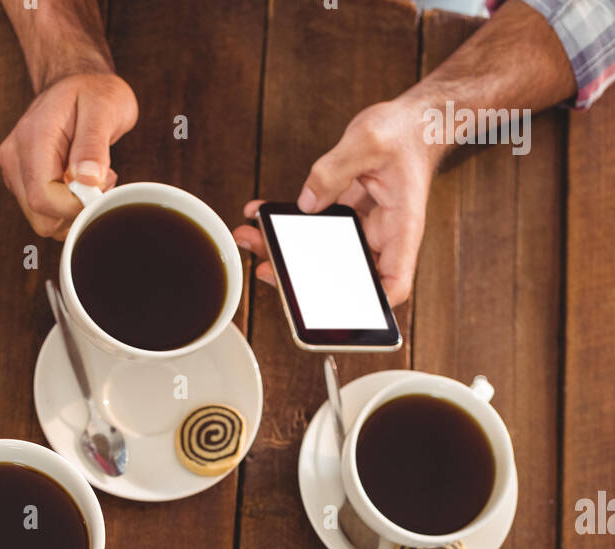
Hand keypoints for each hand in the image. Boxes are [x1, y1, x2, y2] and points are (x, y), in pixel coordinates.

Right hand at [0, 72, 137, 238]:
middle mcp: (14, 159)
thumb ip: (94, 144)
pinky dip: (67, 209)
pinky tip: (78, 183)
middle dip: (76, 211)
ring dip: (73, 211)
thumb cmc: (93, 92)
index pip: (44, 198)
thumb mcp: (104, 107)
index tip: (100, 187)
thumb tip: (88, 179)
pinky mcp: (22, 183)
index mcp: (32, 139)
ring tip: (89, 177)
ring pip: (43, 222)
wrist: (76, 82)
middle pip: (41, 218)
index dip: (76, 205)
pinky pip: (46, 215)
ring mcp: (15, 172)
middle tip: (99, 180)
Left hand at [234, 96, 440, 307]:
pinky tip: (261, 215)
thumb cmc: (404, 132)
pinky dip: (286, 226)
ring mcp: (362, 231)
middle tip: (268, 270)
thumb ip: (335, 169)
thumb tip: (307, 203)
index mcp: (401, 229)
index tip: (340, 311)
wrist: (409, 123)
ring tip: (253, 240)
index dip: (372, 306)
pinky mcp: (345, 219)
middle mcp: (382, 238)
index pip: (393, 284)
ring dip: (285, 254)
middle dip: (304, 281)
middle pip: (347, 279)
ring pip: (324, 259)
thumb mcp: (368, 141)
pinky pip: (314, 232)